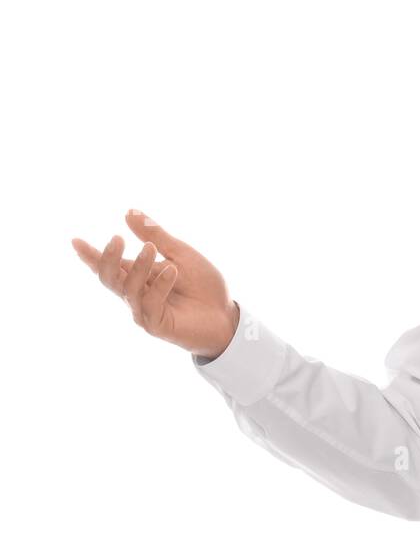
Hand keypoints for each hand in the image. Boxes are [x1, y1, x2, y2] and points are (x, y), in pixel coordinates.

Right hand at [71, 209, 239, 358]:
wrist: (226, 314)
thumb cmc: (203, 286)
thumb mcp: (180, 253)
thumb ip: (155, 235)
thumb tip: (129, 212)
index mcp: (139, 277)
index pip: (110, 265)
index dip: (91, 255)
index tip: (75, 240)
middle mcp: (137, 294)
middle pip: (109, 278)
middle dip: (107, 258)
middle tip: (117, 238)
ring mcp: (144, 312)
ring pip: (128, 288)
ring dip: (139, 266)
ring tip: (152, 249)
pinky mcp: (156, 325)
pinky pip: (149, 304)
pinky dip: (159, 285)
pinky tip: (171, 271)